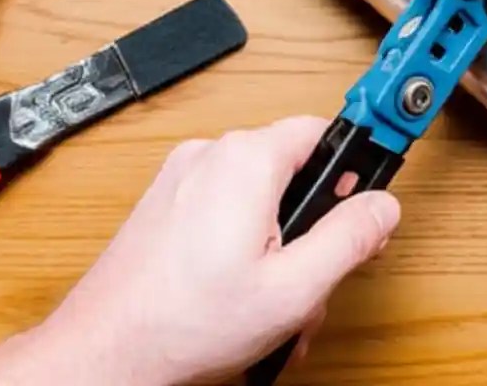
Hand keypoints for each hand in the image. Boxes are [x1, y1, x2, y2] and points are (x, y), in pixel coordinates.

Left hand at [0, 116, 400, 385]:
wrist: (103, 355)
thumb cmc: (181, 324)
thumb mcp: (294, 288)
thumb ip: (349, 239)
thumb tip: (383, 207)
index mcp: (245, 161)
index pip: (324, 132)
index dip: (354, 170)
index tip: (376, 184)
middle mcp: (210, 157)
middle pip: (294, 173)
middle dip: (315, 229)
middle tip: (321, 278)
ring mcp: (182, 180)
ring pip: (261, 200)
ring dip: (281, 249)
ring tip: (275, 306)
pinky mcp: (165, 206)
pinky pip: (227, 212)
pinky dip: (246, 249)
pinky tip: (245, 298)